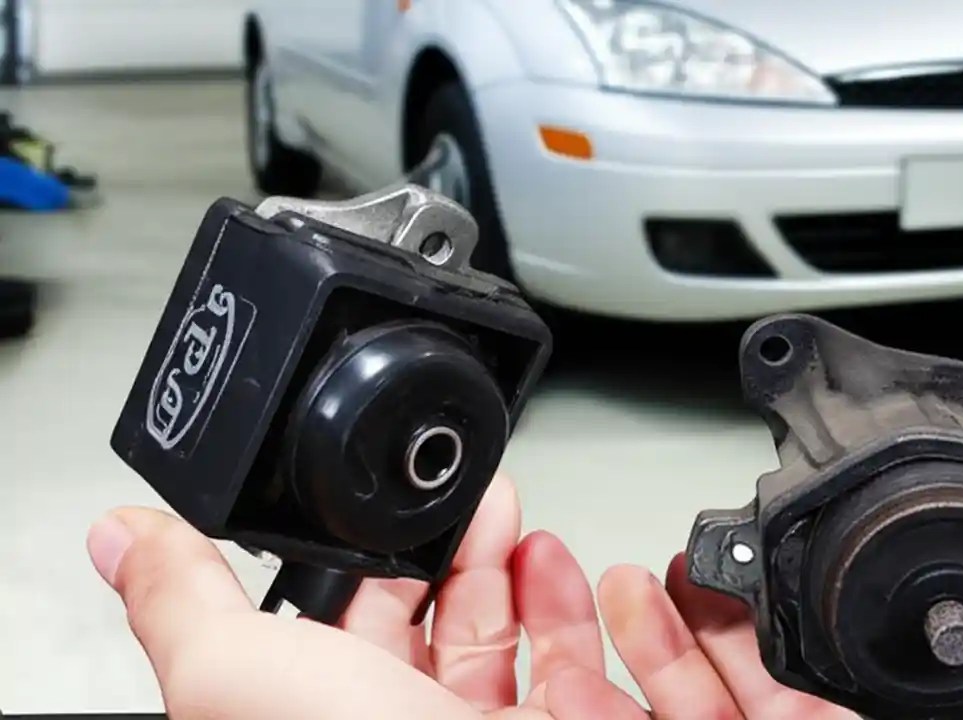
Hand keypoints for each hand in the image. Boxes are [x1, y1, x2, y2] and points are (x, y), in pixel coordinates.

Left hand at [87, 476, 647, 719]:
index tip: (398, 502)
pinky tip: (574, 569)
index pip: (341, 628)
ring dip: (519, 573)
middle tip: (480, 496)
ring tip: (524, 523)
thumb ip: (186, 603)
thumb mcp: (242, 676)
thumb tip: (119, 536)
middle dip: (457, 551)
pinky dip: (577, 611)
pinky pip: (578, 668)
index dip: (370, 559)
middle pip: (432, 627)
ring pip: (508, 644)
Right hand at [596, 489, 962, 719]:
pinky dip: (623, 672)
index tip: (775, 535)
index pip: (855, 647)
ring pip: (697, 695)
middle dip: (715, 601)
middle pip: (759, 668)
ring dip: (658, 627)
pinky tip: (624, 609)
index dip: (809, 592)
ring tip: (638, 570)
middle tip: (696, 548)